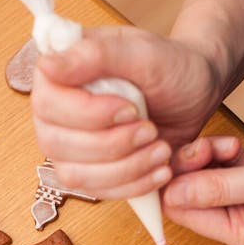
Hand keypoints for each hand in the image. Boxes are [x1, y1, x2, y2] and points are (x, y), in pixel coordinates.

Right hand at [31, 25, 226, 199]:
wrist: (196, 92)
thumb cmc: (169, 66)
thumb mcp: (141, 52)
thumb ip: (95, 55)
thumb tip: (46, 64)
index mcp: (58, 75)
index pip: (48, 104)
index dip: (89, 114)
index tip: (130, 108)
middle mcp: (55, 113)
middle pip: (56, 144)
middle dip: (112, 144)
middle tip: (150, 130)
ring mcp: (70, 147)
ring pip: (76, 175)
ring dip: (126, 167)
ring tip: (162, 149)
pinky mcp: (91, 173)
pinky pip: (99, 192)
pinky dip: (134, 185)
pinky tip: (161, 169)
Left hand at [163, 127, 243, 244]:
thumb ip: (223, 188)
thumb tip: (174, 195)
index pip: (188, 217)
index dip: (175, 189)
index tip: (175, 162)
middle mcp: (240, 220)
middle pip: (188, 196)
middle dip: (191, 169)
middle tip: (206, 148)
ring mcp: (242, 196)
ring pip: (199, 176)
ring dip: (205, 156)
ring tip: (228, 145)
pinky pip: (215, 163)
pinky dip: (217, 149)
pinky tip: (234, 144)